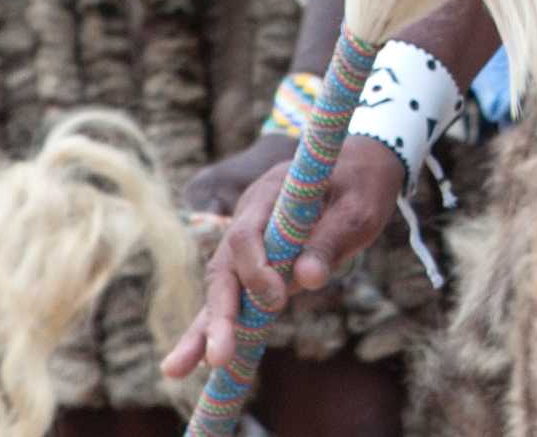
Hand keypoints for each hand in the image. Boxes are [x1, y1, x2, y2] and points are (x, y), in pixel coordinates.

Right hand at [159, 135, 403, 381]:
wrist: (358, 166)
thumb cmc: (360, 184)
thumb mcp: (358, 207)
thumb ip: (331, 239)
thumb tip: (309, 280)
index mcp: (270, 193)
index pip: (246, 235)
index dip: (256, 270)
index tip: (277, 300)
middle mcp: (248, 218)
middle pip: (223, 268)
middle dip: (219, 314)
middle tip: (218, 356)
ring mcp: (247, 243)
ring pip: (218, 288)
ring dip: (203, 328)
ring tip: (176, 369)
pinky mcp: (254, 265)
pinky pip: (232, 297)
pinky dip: (215, 325)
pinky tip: (191, 360)